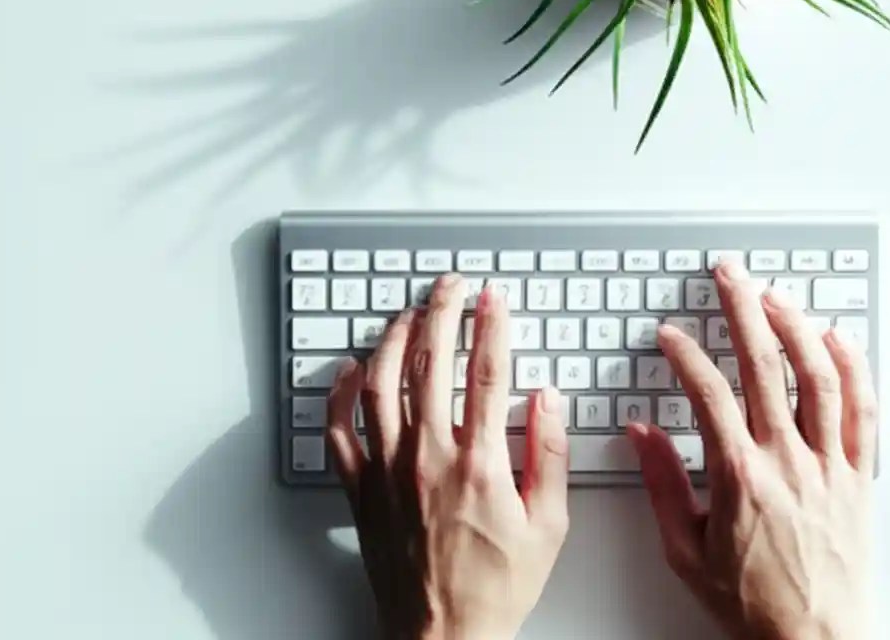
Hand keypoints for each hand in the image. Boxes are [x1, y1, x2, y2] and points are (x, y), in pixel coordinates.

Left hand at [325, 274, 569, 639]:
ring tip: (408, 313)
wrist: (443, 637)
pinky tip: (352, 371)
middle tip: (449, 286)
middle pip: (431, 364)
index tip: (493, 297)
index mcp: (481, 464)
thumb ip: (549, 455)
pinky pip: (339, 432)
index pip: (487, 373)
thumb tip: (547, 401)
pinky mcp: (361, 491)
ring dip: (394, 339)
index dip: (492, 325)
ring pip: (381, 385)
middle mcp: (429, 458)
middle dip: (441, 312)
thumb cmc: (495, 587)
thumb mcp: (548, 525)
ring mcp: (388, 471)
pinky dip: (340, 395)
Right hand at [630, 261, 878, 639]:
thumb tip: (642, 435)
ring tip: (776, 295)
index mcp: (740, 478)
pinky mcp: (859, 476)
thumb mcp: (686, 551)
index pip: (707, 393)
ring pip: (817, 376)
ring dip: (795, 326)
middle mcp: (788, 461)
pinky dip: (852, 367)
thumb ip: (663, 486)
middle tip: (728, 276)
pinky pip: (862, 409)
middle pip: (764, 365)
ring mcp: (829, 465)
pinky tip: (837, 339)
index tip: (670, 336)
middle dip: (742, 310)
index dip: (684, 355)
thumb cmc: (753, 604)